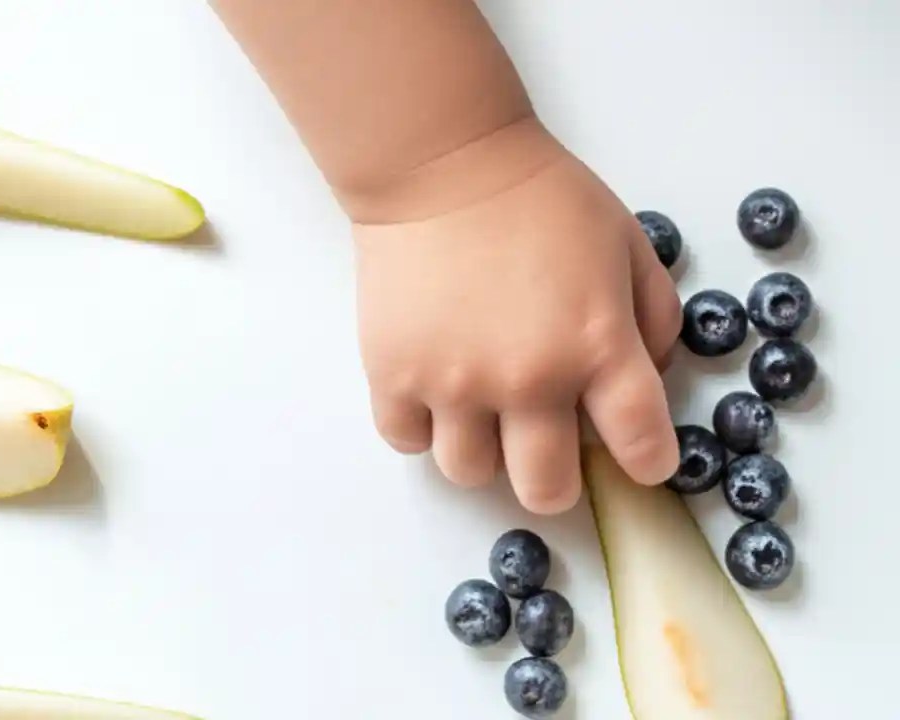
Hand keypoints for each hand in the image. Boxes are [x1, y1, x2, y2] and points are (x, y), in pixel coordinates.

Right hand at [353, 120, 681, 513]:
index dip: (647, 463)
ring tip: (482, 412)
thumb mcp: (628, 244)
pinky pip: (407, 441)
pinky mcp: (393, 374)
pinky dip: (422, 427)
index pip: (641, 447)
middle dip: (555, 480)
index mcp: (597, 346)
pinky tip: (434, 392)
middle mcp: (527, 379)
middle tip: (546, 448)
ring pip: (469, 473)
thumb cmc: (541, 199)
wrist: (443, 167)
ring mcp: (453, 383)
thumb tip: (642, 380)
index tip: (637, 457)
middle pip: (546, 490)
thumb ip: (654, 318)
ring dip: (483, 452)